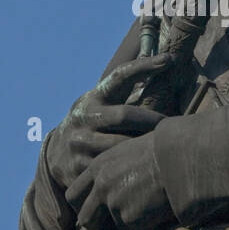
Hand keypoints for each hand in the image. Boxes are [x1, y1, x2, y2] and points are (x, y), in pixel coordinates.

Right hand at [45, 53, 173, 190]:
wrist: (57, 155)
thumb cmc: (95, 124)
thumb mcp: (103, 104)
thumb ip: (127, 91)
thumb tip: (167, 64)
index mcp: (94, 97)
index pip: (120, 76)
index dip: (144, 66)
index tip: (169, 59)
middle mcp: (84, 117)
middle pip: (124, 116)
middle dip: (151, 121)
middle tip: (172, 126)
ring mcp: (78, 143)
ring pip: (119, 146)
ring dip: (142, 148)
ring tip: (161, 149)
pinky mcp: (78, 168)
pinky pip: (111, 169)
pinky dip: (130, 170)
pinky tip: (143, 170)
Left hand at [66, 132, 173, 229]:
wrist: (184, 154)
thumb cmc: (167, 149)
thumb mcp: (131, 152)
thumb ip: (115, 171)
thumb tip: (115, 188)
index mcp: (98, 166)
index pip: (74, 195)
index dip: (84, 207)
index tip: (99, 213)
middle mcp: (101, 184)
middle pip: (85, 218)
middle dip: (98, 228)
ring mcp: (114, 201)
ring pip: (113, 228)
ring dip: (128, 228)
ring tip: (148, 218)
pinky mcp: (129, 217)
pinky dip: (148, 228)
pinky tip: (162, 214)